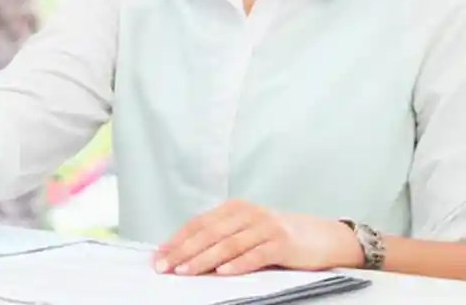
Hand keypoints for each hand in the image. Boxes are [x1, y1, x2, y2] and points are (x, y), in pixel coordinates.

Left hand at [154, 200, 364, 276]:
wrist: (325, 236)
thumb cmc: (280, 237)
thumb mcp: (248, 232)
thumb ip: (222, 239)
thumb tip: (185, 256)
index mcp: (234, 209)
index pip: (198, 224)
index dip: (176, 240)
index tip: (158, 256)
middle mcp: (247, 214)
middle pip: (208, 234)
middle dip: (182, 251)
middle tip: (164, 266)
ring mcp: (265, 227)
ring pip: (228, 244)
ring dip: (204, 259)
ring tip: (185, 271)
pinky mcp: (282, 242)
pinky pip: (256, 254)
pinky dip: (238, 264)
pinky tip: (223, 272)